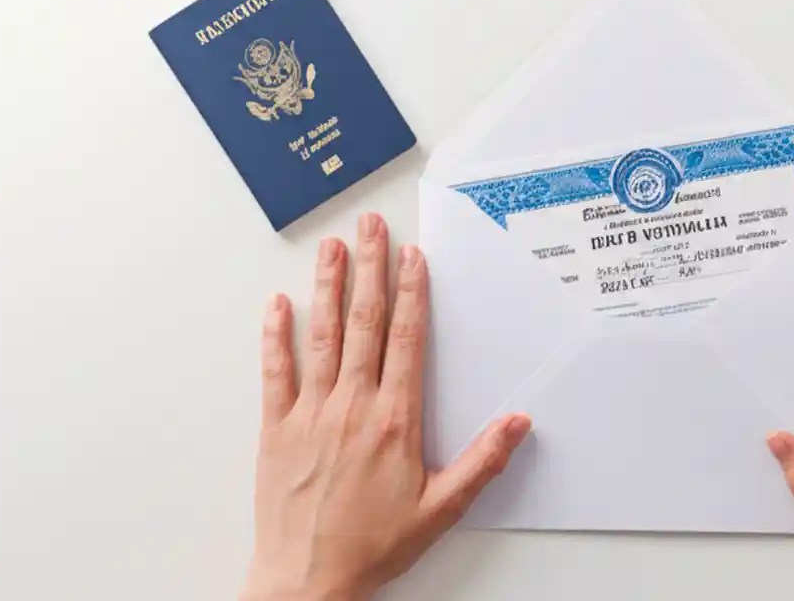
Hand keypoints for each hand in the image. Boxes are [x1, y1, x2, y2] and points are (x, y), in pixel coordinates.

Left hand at [242, 213, 531, 600]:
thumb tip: (518, 423)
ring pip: (322, 336)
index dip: (412, 293)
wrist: (307, 580)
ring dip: (327, 287)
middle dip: (370, 269)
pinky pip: (275, 372)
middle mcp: (352, 406)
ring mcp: (310, 414)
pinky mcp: (276, 430)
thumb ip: (482, 462)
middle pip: (365, 323)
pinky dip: (275, 336)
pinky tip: (278, 305)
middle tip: (371, 228)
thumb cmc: (372, 546)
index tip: (413, 258)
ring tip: (332, 247)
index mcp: (395, 421)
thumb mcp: (441, 509)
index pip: (407, 341)